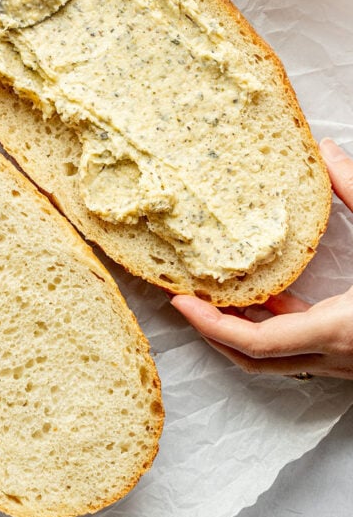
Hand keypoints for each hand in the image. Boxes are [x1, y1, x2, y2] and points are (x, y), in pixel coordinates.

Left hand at [171, 139, 352, 378]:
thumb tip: (328, 151)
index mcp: (340, 331)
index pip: (255, 344)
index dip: (210, 326)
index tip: (181, 302)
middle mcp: (339, 358)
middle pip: (255, 362)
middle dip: (213, 332)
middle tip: (183, 300)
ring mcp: (349, 365)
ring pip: (279, 361)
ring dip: (244, 331)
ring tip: (216, 292)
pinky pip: (304, 351)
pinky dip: (279, 328)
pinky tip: (271, 295)